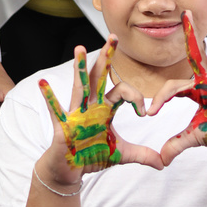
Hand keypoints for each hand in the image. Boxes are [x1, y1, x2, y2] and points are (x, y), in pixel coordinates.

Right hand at [38, 38, 163, 174]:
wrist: (70, 169)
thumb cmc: (91, 155)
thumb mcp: (120, 155)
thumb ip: (142, 155)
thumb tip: (163, 163)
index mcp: (104, 108)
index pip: (122, 91)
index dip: (135, 98)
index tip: (143, 113)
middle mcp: (91, 105)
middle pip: (100, 77)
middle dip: (106, 57)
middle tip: (113, 36)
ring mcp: (76, 113)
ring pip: (80, 86)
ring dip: (80, 68)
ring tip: (79, 48)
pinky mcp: (62, 125)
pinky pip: (56, 109)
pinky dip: (49, 97)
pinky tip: (42, 83)